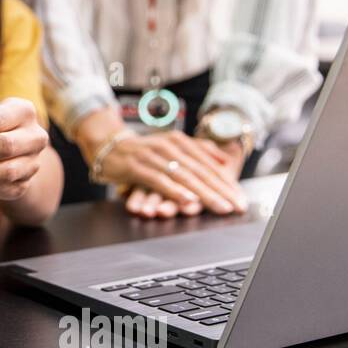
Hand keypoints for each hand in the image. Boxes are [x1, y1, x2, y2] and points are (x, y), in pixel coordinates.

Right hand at [107, 131, 247, 218]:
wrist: (106, 145)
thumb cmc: (142, 151)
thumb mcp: (171, 146)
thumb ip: (198, 150)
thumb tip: (224, 159)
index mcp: (179, 141)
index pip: (209, 163)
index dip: (226, 181)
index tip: (241, 198)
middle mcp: (168, 146)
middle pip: (200, 170)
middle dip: (221, 190)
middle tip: (236, 206)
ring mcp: (152, 156)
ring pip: (183, 176)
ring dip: (204, 193)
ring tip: (220, 206)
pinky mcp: (136, 167)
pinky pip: (159, 180)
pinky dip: (174, 191)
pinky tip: (187, 200)